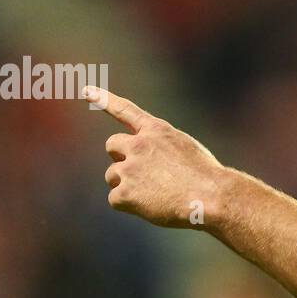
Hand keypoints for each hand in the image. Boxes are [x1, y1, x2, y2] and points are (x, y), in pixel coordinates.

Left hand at [83, 86, 228, 228]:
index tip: (85, 90)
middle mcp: (139, 145)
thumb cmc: (206, 178)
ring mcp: (130, 169)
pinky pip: (115, 199)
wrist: (211, 197)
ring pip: (113, 175)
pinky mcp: (125, 193)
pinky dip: (129, 205)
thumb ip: (162, 150)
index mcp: (157, 131)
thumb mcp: (187, 150)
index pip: (126, 110)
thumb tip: (147, 168)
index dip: (104, 99)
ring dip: (126, 184)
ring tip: (154, 195)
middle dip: (120, 157)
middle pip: (112, 145)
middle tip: (139, 173)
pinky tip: (151, 207)